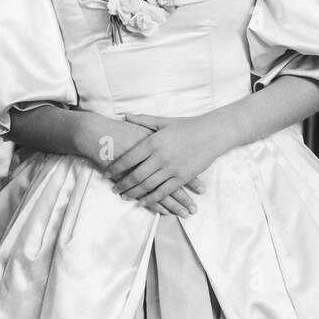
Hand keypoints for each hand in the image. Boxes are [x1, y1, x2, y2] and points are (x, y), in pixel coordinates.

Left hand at [87, 116, 203, 217]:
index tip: (107, 174)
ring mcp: (171, 169)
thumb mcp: (163, 121)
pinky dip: (152, 198)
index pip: (129, 158)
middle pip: (136, 175)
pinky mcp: (182, 178)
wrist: (212, 133)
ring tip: (125, 197)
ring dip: (134, 193)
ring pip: (148, 186)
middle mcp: (160, 157)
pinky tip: (144, 202)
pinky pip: (164, 191)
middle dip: (123, 184)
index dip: (116, 168)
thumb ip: (143, 120)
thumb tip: (125, 115)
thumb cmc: (187, 125)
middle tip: (114, 190)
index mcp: (153, 142)